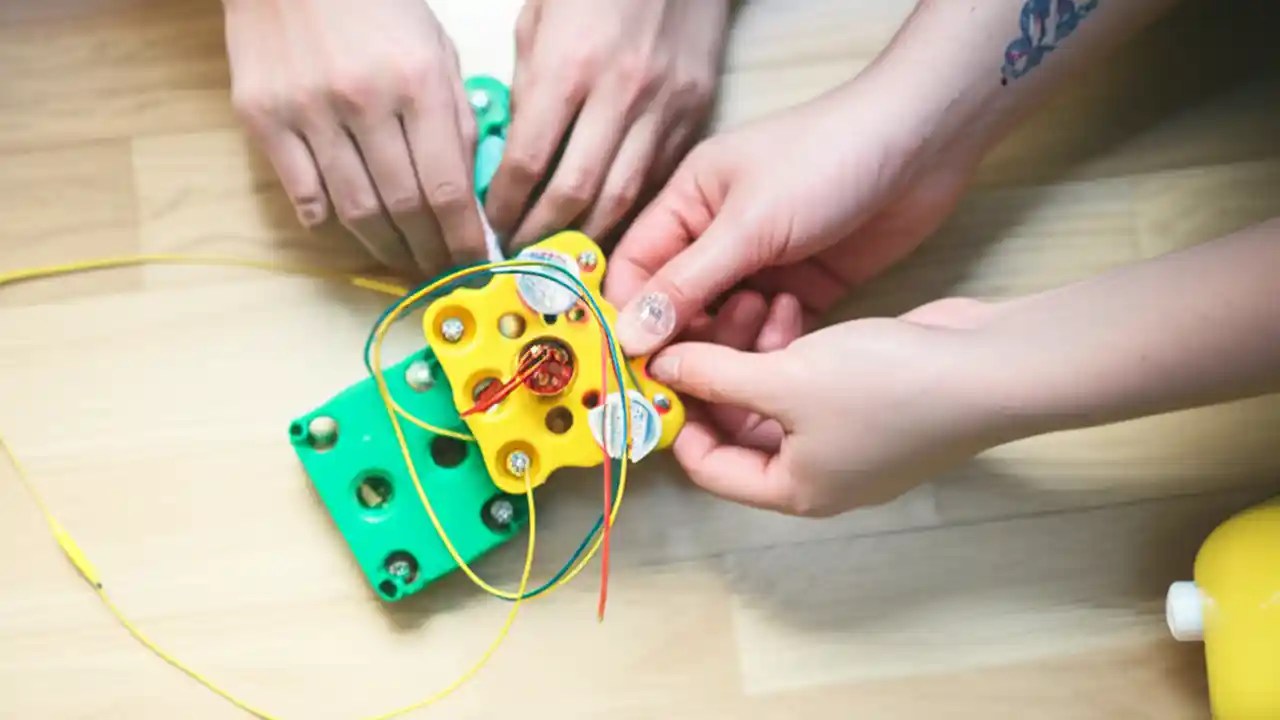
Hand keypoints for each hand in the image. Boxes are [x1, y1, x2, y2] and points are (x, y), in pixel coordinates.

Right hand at [224, 0, 484, 275]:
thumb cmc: (374, 5)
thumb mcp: (435, 48)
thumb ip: (456, 117)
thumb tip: (470, 193)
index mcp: (417, 82)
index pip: (447, 187)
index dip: (463, 238)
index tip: (474, 263)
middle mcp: (364, 101)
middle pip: (403, 208)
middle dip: (428, 251)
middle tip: (441, 271)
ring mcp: (308, 112)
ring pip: (354, 211)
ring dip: (385, 247)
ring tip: (403, 259)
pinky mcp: (262, 118)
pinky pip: (302, 194)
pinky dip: (327, 222)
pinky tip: (350, 228)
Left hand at [485, 0, 729, 248]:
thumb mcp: (540, 19)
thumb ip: (526, 88)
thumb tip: (513, 154)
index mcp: (570, 67)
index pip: (528, 162)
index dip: (505, 205)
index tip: (491, 226)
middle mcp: (619, 95)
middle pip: (575, 193)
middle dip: (542, 233)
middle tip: (521, 255)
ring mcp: (663, 109)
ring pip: (622, 198)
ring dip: (587, 235)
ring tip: (561, 254)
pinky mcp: (694, 117)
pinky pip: (657, 180)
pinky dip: (629, 211)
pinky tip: (606, 225)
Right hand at [604, 77, 979, 355]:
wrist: (924, 143)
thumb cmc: (825, 161)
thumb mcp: (746, 224)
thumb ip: (686, 285)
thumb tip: (628, 336)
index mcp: (688, 204)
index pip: (636, 270)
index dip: (630, 318)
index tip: (636, 366)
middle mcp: (719, 237)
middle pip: (679, 307)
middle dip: (686, 340)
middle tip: (699, 371)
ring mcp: (764, 264)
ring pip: (727, 326)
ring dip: (736, 338)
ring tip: (762, 320)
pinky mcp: (807, 286)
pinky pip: (774, 332)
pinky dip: (775, 340)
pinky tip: (791, 323)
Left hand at [647, 296, 1009, 515]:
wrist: (990, 368)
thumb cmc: (889, 387)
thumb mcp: (785, 378)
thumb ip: (715, 374)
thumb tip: (661, 369)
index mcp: (793, 489)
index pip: (708, 466)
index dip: (677, 418)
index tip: (658, 368)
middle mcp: (816, 472)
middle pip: (737, 426)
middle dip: (716, 372)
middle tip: (698, 322)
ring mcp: (846, 437)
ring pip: (772, 395)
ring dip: (751, 349)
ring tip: (751, 299)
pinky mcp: (867, 400)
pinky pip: (805, 377)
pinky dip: (788, 345)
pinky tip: (786, 303)